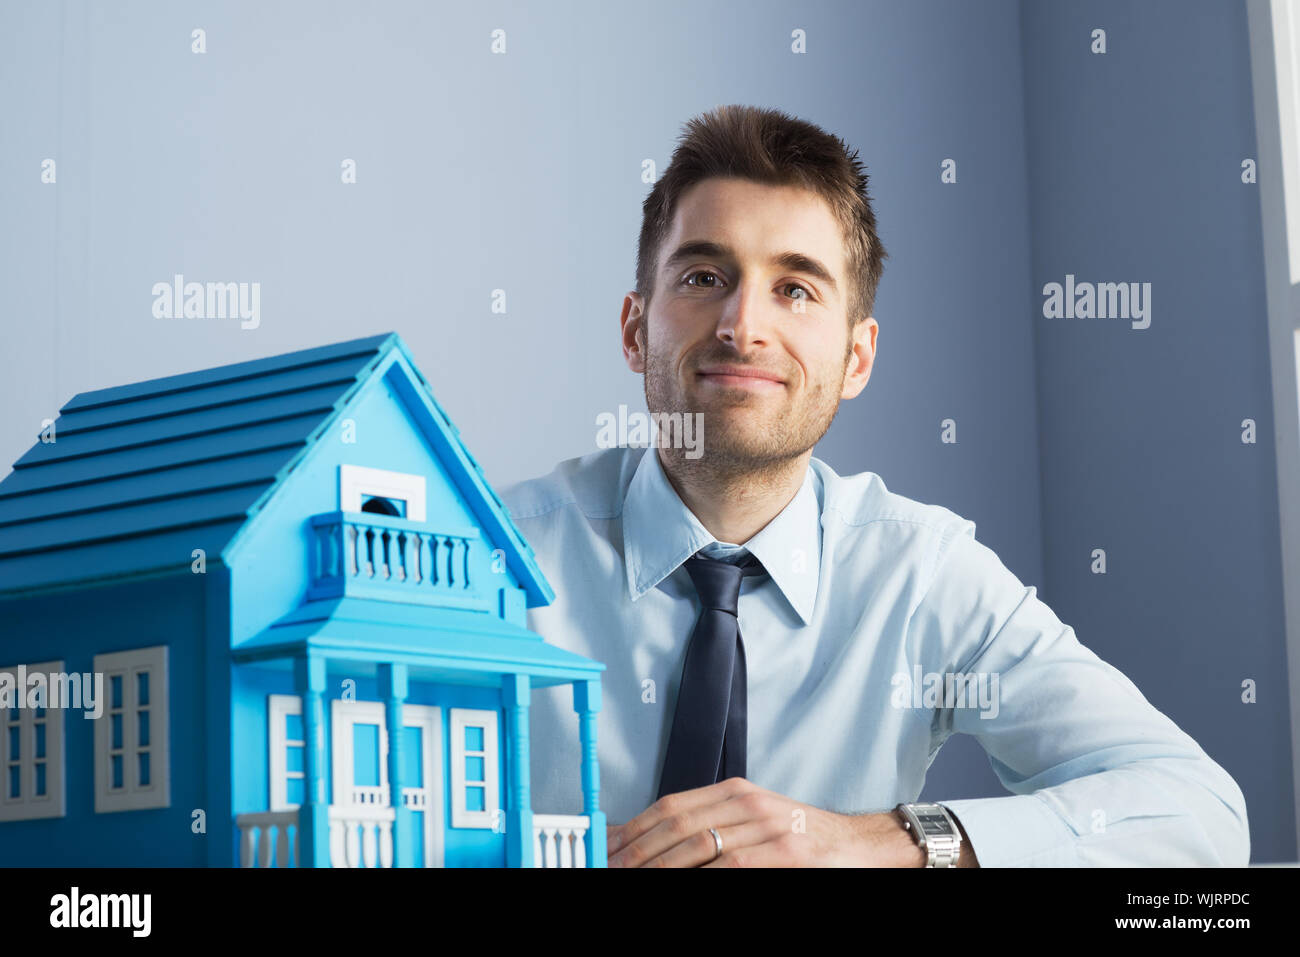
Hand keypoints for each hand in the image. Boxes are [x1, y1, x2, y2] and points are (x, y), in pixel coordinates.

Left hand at [604, 777, 929, 866]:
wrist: (857, 846)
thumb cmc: (799, 838)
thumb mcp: (749, 821)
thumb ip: (704, 826)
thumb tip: (644, 839)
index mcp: (734, 791)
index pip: (670, 807)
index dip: (633, 831)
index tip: (607, 852)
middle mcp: (748, 804)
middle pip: (678, 828)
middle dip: (639, 856)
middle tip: (614, 871)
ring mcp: (769, 829)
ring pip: (700, 851)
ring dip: (662, 870)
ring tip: (636, 881)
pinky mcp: (786, 856)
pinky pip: (734, 869)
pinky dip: (702, 879)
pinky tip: (681, 886)